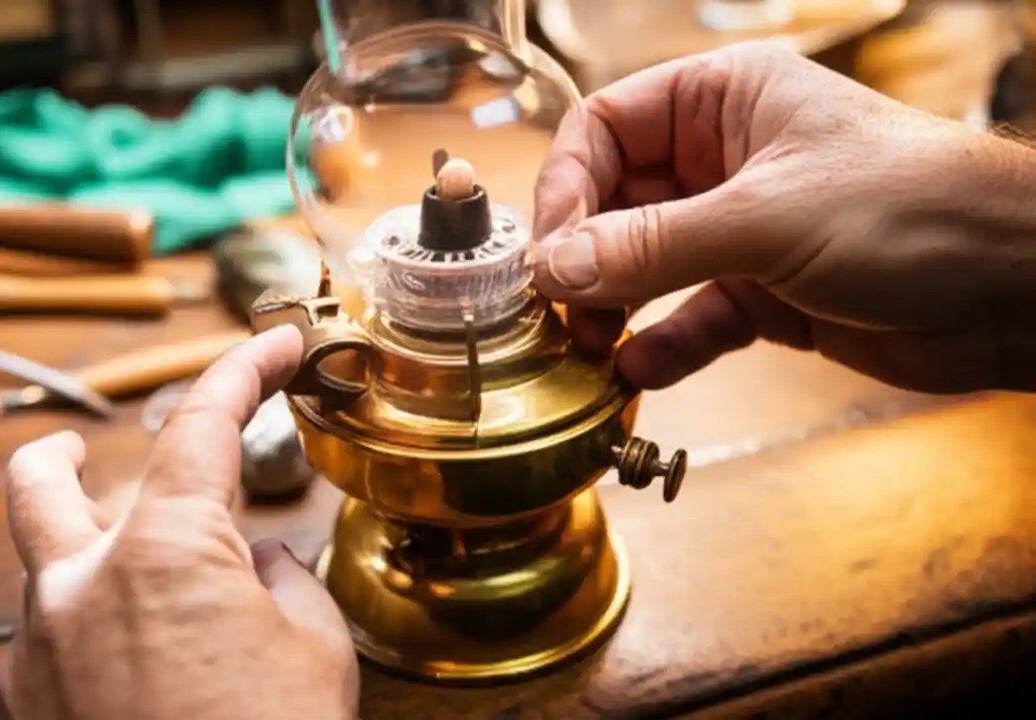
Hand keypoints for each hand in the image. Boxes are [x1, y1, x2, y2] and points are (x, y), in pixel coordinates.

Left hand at [0, 326, 357, 719]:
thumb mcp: (313, 650)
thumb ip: (277, 580)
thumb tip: (250, 563)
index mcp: (161, 550)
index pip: (201, 425)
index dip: (244, 369)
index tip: (275, 343)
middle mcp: (77, 585)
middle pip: (37, 483)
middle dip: (60, 455)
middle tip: (83, 455)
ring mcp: (35, 650)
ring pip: (44, 573)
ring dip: (89, 566)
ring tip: (153, 607)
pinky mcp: (19, 708)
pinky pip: (46, 646)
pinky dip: (88, 641)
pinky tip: (136, 681)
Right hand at [530, 42, 1035, 392]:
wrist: (1016, 288)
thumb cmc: (918, 208)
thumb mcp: (766, 219)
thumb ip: (652, 247)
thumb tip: (554, 269)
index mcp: (724, 102)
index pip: (605, 130)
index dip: (566, 189)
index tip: (550, 254)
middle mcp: (724, 160)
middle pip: (614, 203)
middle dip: (582, 258)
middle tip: (559, 312)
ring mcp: (741, 229)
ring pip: (644, 265)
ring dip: (612, 308)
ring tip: (590, 348)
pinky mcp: (764, 293)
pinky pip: (689, 318)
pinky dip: (662, 346)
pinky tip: (640, 373)